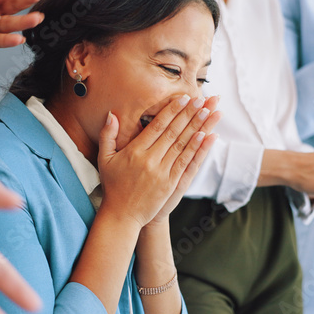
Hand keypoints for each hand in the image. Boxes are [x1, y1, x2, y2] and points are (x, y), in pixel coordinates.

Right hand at [98, 95, 217, 227]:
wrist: (122, 215)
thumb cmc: (113, 186)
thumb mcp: (104, 159)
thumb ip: (108, 135)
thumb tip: (112, 114)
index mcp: (134, 151)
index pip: (157, 126)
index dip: (172, 111)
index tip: (184, 98)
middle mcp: (150, 160)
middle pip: (173, 132)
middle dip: (189, 114)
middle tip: (202, 99)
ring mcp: (162, 172)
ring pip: (182, 145)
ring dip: (197, 127)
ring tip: (209, 112)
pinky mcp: (171, 184)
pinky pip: (186, 163)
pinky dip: (197, 149)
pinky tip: (206, 136)